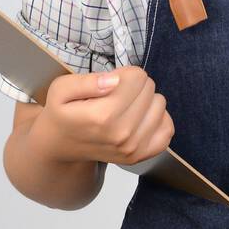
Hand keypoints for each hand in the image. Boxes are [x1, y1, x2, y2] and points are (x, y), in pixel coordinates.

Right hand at [29, 66, 174, 165]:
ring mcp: (134, 148)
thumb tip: (115, 80)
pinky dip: (157, 119)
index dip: (124, 73)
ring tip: (124, 106)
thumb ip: (86, 81)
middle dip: (134, 85)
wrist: (60, 146)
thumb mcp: (61, 89)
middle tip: (115, 94)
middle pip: (150, 88)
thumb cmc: (62, 115)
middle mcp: (122, 134)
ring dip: (145, 100)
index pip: (137, 77)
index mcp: (103, 116)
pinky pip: (167, 128)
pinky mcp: (142, 155)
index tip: (110, 81)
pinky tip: (139, 117)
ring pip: (160, 104)